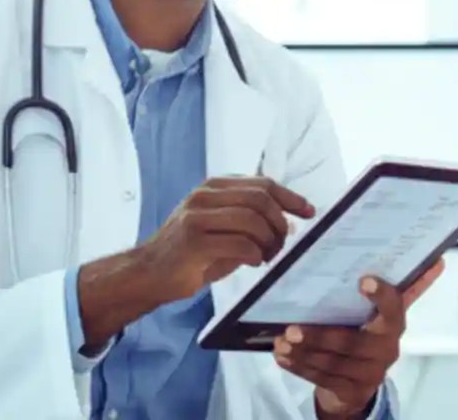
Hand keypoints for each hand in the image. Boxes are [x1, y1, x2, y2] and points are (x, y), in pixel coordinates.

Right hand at [78, 176, 317, 350]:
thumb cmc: (191, 253)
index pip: (263, 184)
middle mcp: (205, 196)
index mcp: (214, 187)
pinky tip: (253, 262)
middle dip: (280, 223)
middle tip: (283, 243)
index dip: (290, 197)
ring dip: (269, 241)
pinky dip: (255, 255)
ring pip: (253, 220)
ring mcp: (197, 216)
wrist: (149, 273)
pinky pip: (241, 244)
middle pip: (261, 199)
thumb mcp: (222, 226)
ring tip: (267, 255)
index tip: (309, 211)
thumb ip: (250, 217)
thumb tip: (290, 221)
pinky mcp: (194, 241)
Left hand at [273, 259, 444, 418]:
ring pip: (333, 364)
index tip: (363, 280)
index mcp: (394, 326)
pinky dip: (300, 367)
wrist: (359, 385)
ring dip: (304, 352)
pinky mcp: (352, 392)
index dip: (381, 296)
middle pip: (353, 344)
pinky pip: (322, 380)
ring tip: (281, 341)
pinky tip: (283, 356)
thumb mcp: (380, 316)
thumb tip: (433, 261)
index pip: (395, 309)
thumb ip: (399, 291)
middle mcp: (386, 351)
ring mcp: (369, 375)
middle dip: (321, 336)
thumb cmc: (367, 337)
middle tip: (292, 327)